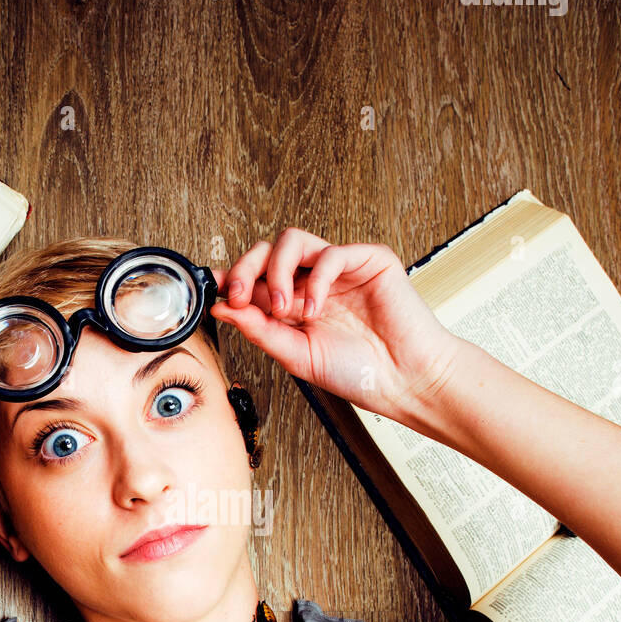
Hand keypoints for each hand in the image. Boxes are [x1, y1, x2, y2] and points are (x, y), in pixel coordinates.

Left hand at [209, 228, 463, 418]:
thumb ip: (260, 330)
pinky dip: (316, 281)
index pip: (255, 277)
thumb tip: (223, 308)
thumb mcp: (296, 356)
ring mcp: (339, 269)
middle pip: (268, 251)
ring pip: (293, 240)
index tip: (215, 291)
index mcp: (295, 304)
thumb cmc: (360, 372)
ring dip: (278, 272)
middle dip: (247, 269)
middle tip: (242, 296)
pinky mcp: (368, 260)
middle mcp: (313, 282)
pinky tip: (316, 310)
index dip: (233, 278)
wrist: (405, 381)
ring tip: (284, 308)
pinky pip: (330, 253)